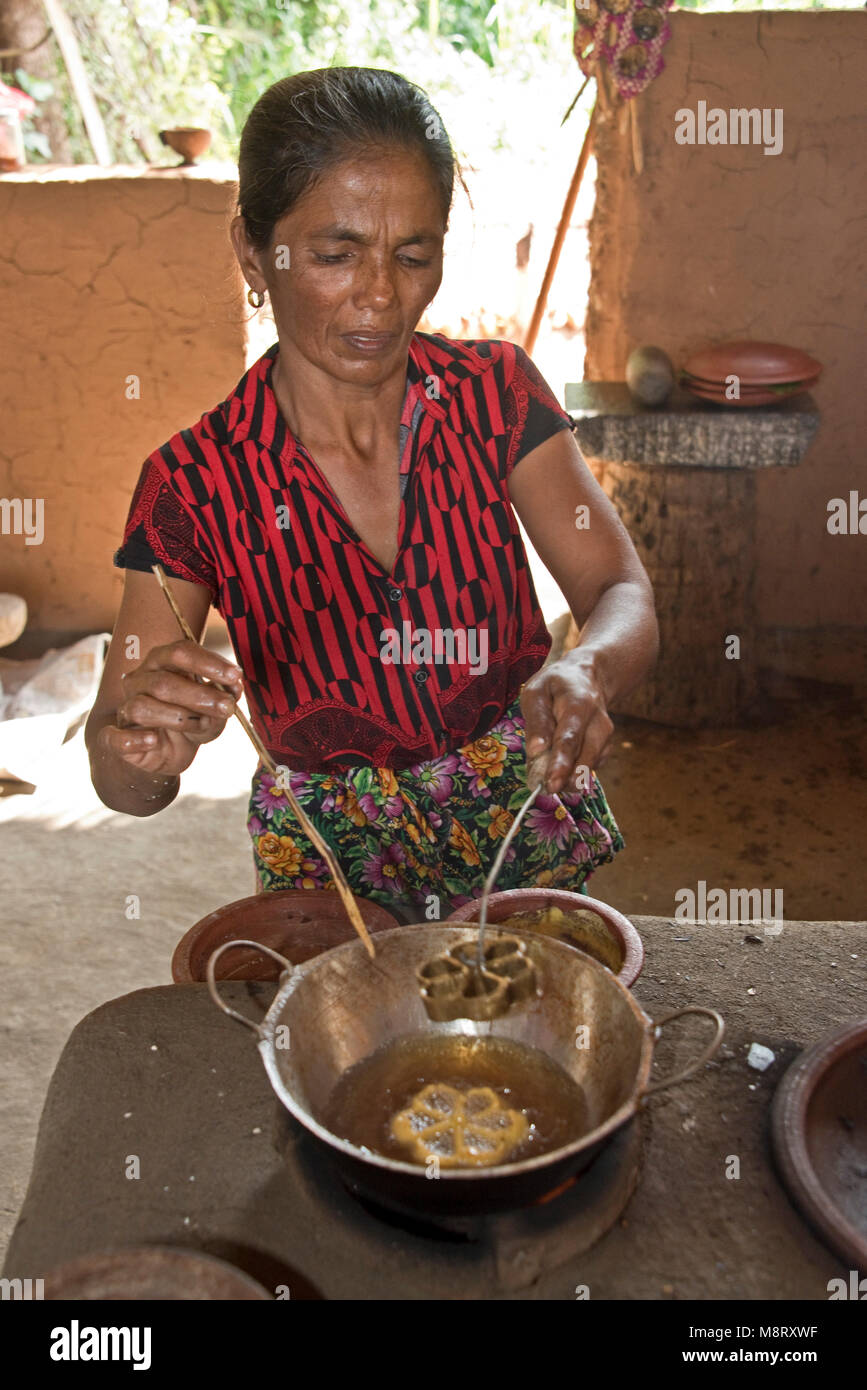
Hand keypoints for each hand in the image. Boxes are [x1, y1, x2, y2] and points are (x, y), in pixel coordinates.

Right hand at [97, 639, 244, 777]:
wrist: (168, 753)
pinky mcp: (116, 738)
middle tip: (227, 708)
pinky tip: (153, 741)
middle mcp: (139, 681)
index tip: (235, 676)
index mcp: (162, 663)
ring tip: (200, 726)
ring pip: (142, 706)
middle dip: (200, 695)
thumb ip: (223, 698)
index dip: (208, 663)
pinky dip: (134, 740)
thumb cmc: (191, 722)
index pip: (179, 652)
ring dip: (179, 718)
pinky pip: (116, 737)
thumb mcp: (213, 710)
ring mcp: (125, 708)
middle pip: (163, 681)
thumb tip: (234, 687)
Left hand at [520, 650, 613, 795]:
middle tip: (547, 790)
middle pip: (586, 756)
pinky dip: (575, 775)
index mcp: (578, 704)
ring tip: (549, 783)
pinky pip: (591, 767)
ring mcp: (605, 736)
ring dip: (570, 779)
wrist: (587, 678)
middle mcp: (598, 722)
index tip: (550, 784)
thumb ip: (537, 721)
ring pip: (590, 765)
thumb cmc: (555, 686)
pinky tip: (560, 773)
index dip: (560, 764)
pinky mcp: (605, 747)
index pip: (570, 739)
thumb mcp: (537, 692)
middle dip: (567, 778)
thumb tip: (536, 752)